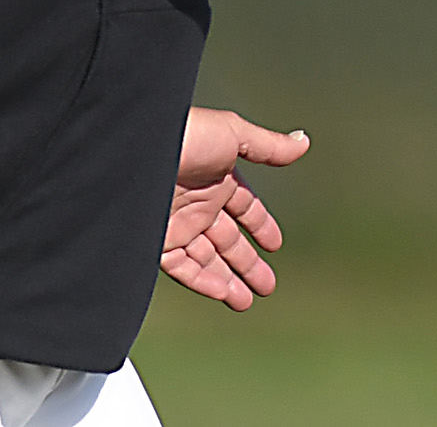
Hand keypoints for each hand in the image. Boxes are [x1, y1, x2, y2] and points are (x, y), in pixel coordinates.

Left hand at [160, 106, 310, 310]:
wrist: (133, 150)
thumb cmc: (185, 134)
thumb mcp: (233, 134)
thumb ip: (268, 146)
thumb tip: (303, 143)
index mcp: (217, 177)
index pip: (244, 207)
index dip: (260, 225)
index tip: (275, 245)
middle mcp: (197, 202)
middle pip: (228, 240)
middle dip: (248, 263)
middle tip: (267, 286)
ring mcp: (177, 224)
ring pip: (206, 260)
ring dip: (228, 281)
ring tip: (246, 302)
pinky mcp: (157, 242)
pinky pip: (182, 268)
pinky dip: (203, 282)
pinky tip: (222, 294)